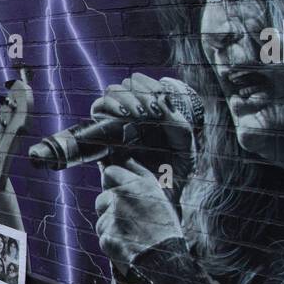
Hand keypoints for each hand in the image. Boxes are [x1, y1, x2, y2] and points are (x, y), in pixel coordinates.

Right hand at [89, 74, 194, 195]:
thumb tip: (161, 102)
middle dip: (138, 92)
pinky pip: (97, 113)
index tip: (160, 99)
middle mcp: (132, 117)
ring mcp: (116, 127)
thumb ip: (178, 123)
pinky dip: (109, 107)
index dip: (149, 84)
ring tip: (137, 115)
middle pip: (125, 85)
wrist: (158, 199)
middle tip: (150, 112)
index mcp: (151, 114)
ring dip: (124, 98)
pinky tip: (124, 117)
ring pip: (110, 94)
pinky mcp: (102, 139)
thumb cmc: (174, 174)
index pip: (143, 84)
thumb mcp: (186, 145)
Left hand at [95, 159, 183, 269]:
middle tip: (125, 218)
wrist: (165, 259)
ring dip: (110, 225)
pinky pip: (102, 235)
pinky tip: (126, 245)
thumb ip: (141, 177)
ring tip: (130, 234)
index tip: (115, 190)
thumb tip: (127, 160)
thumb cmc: (165, 229)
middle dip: (108, 206)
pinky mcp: (106, 235)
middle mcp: (123, 197)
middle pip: (102, 196)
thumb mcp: (160, 197)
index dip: (111, 181)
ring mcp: (112, 216)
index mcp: (139, 186)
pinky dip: (111, 241)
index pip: (110, 171)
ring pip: (100, 217)